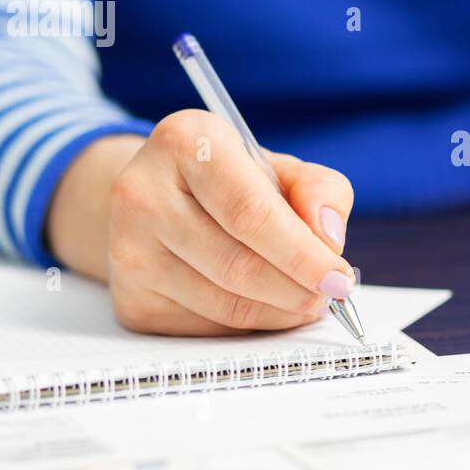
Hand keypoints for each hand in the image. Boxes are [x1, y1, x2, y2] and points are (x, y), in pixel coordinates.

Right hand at [47, 109, 354, 334]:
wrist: (157, 198)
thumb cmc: (231, 182)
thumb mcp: (280, 168)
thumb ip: (320, 192)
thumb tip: (330, 239)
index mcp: (186, 142)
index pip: (251, 212)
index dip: (302, 253)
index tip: (340, 276)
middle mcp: (143, 193)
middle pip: (238, 265)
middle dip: (298, 289)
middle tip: (332, 294)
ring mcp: (128, 250)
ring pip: (224, 304)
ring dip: (281, 312)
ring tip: (307, 300)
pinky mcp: (130, 299)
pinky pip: (207, 327)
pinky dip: (251, 325)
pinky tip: (268, 306)